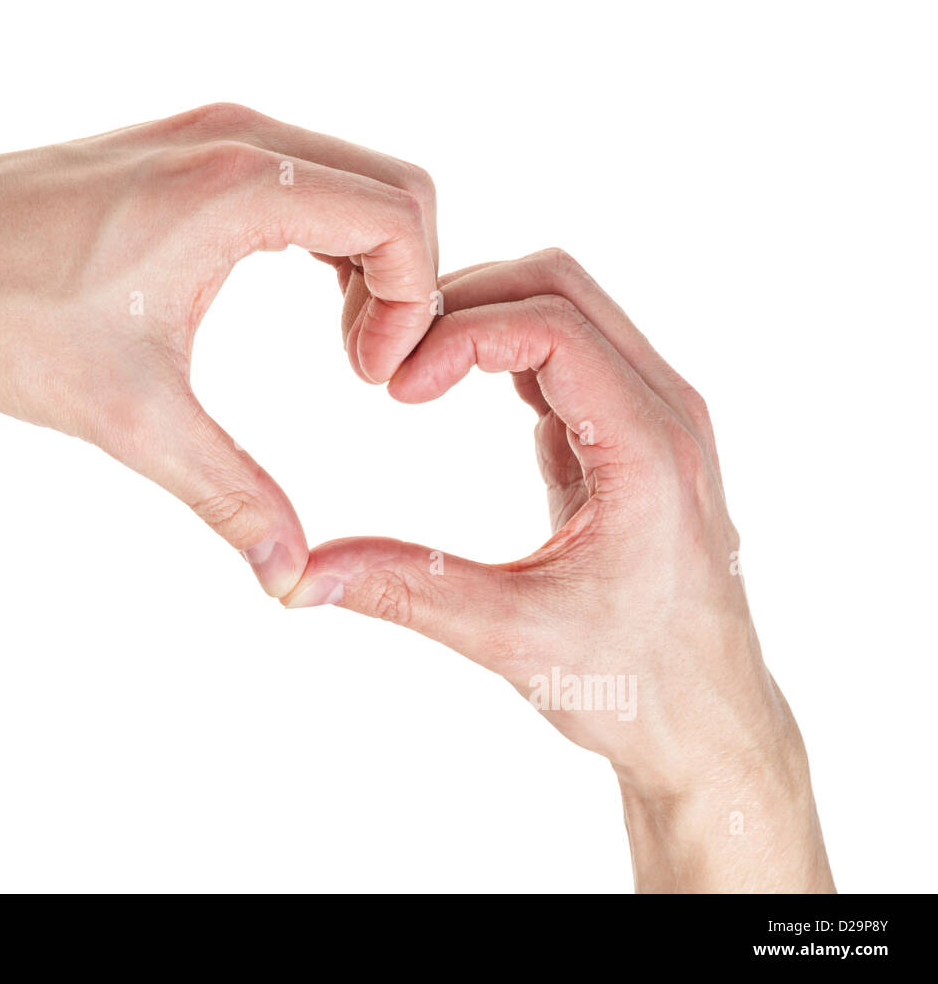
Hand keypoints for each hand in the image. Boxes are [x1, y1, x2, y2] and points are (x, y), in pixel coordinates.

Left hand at [0, 104, 437, 596]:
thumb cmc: (9, 321)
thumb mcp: (135, 421)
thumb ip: (230, 497)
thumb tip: (290, 579)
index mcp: (236, 189)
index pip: (399, 219)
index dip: (416, 306)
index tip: (374, 382)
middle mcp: (232, 139)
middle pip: (394, 189)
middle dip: (407, 282)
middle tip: (367, 371)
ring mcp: (206, 134)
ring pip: (349, 179)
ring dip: (370, 260)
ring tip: (344, 347)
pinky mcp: (184, 148)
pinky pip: (300, 176)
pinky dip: (326, 236)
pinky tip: (302, 301)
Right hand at [284, 249, 833, 891]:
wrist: (709, 721)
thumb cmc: (637, 685)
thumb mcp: (511, 638)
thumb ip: (405, 592)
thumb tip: (300, 576)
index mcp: (650, 450)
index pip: (551, 326)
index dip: (460, 336)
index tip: (397, 392)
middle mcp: (665, 414)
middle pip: (561, 286)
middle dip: (465, 302)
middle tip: (393, 365)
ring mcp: (654, 418)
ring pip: (567, 307)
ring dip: (484, 318)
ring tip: (413, 373)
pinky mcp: (632, 435)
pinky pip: (569, 351)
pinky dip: (504, 351)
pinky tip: (451, 392)